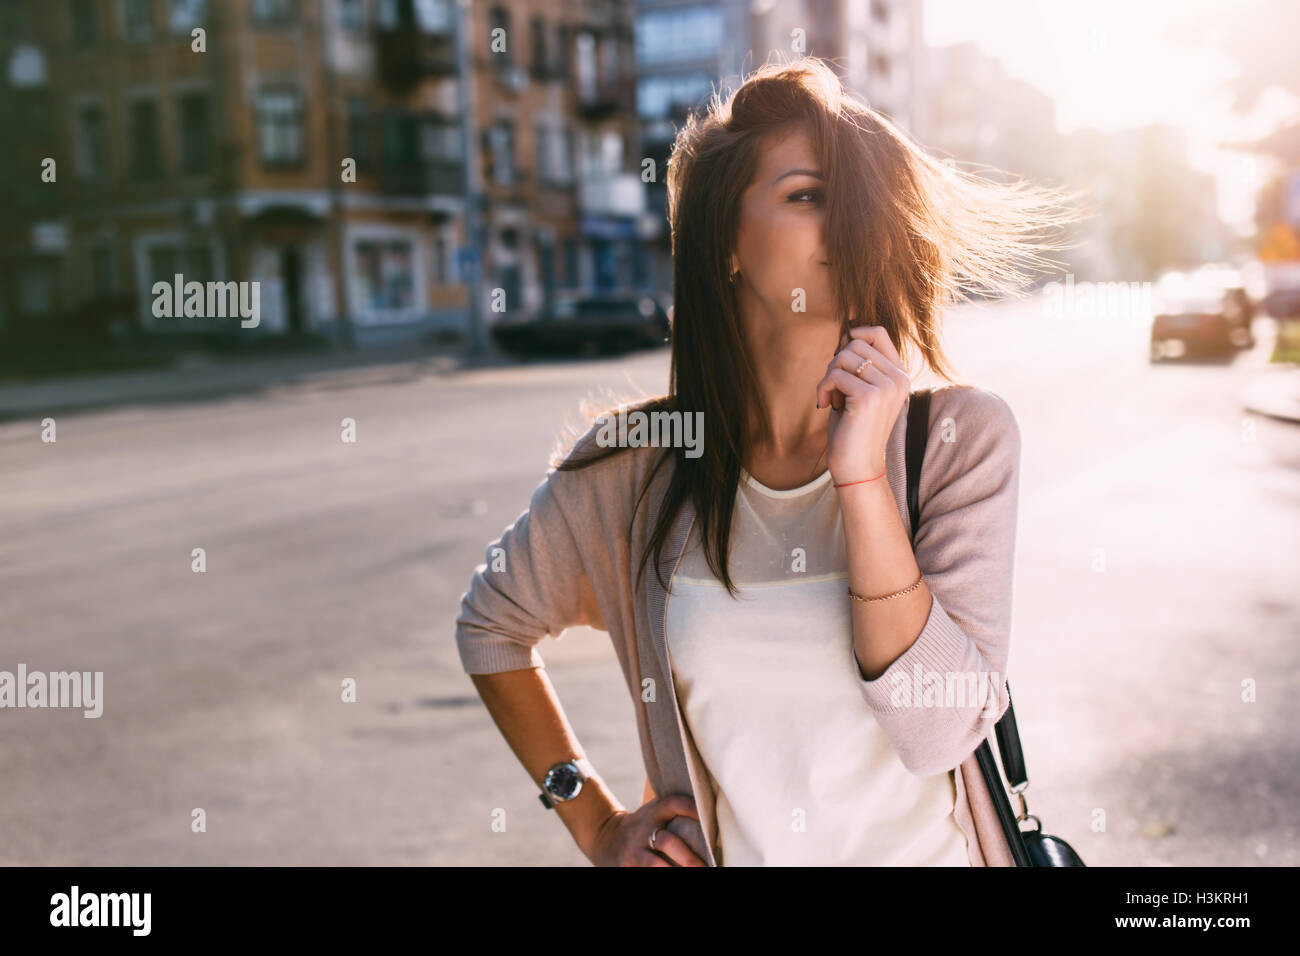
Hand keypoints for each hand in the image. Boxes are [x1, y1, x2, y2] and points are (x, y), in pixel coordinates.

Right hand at [584, 795, 706, 866]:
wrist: (605, 837)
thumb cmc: (644, 827)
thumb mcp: (654, 813)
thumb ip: (675, 812)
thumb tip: (713, 815)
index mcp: (654, 813)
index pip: (673, 804)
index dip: (690, 808)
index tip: (708, 817)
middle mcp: (643, 830)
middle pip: (667, 841)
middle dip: (687, 857)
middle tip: (705, 867)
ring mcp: (633, 850)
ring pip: (653, 864)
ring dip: (671, 872)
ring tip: (691, 875)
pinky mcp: (624, 866)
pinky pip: (641, 872)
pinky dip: (656, 875)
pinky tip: (671, 877)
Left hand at [815, 325, 909, 485]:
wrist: (858, 466)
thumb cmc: (853, 429)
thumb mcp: (860, 390)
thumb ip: (859, 364)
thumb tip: (847, 333)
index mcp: (900, 375)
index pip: (879, 333)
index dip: (854, 334)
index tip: (839, 356)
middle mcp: (898, 378)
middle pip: (856, 343)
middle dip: (836, 363)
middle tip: (834, 387)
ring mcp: (886, 387)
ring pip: (844, 356)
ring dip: (829, 376)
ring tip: (831, 397)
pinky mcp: (869, 397)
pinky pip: (835, 375)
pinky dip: (823, 388)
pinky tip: (825, 404)